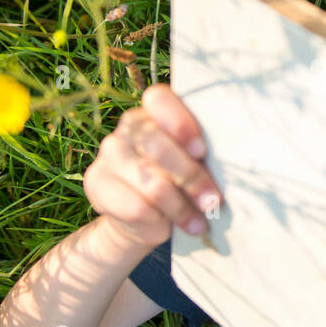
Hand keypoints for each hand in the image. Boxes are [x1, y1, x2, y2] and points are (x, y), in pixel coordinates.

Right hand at [83, 83, 224, 245]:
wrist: (144, 220)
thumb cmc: (180, 185)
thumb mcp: (193, 166)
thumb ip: (200, 156)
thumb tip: (229, 164)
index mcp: (153, 113)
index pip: (158, 99)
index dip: (180, 122)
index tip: (202, 150)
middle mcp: (127, 128)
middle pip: (157, 145)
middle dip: (191, 176)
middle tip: (213, 200)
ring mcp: (109, 154)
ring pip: (150, 181)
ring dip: (181, 206)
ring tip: (200, 222)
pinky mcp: (96, 182)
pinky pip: (135, 205)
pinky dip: (159, 220)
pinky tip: (170, 228)